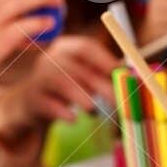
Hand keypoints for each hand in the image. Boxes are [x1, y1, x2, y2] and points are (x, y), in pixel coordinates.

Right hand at [0, 35, 121, 142]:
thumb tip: (135, 78)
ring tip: (92, 109)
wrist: (32, 103)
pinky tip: (73, 119)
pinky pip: (49, 105)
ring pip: (62, 83)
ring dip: (81, 97)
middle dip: (101, 85)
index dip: (106, 60)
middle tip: (119, 102)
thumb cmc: (69, 87)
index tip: (123, 75)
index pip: (85, 48)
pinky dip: (64, 113)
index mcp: (66, 47)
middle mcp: (50, 59)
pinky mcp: (32, 99)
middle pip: (76, 67)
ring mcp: (38, 78)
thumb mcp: (86, 76)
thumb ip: (108, 75)